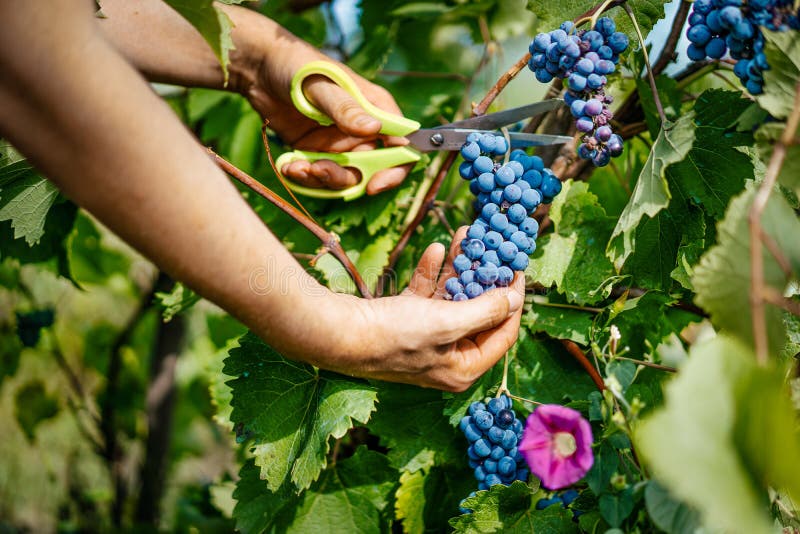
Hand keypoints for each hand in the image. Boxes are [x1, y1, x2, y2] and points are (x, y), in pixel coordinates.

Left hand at [240, 30, 412, 194]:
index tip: (374, 184)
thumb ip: (346, 109)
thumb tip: (375, 128)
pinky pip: (319, 176)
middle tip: (319, 171)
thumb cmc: (297, 66)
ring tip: (297, 168)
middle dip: (347, 178)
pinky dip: (305, 177)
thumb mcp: (322, 86)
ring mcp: (340, 144)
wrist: (259, 68)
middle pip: (372, 170)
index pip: (402, 145)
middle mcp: (363, 131)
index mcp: (375, 109)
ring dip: (322, 179)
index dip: (395, 169)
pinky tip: (288, 166)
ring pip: (344, 177)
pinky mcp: (317, 153)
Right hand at [315, 228, 525, 391]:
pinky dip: (431, 274)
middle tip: (494, 248)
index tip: (517, 270)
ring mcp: (426, 338)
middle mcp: (448, 356)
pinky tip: (434, 250)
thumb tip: (514, 299)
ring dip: (459, 268)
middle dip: (484, 277)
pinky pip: (427, 295)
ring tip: (467, 236)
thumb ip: (485, 310)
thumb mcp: (448, 323)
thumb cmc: (394, 336)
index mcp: (464, 368)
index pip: (503, 334)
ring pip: (452, 298)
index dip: (513, 301)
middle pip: (478, 312)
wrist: (338, 333)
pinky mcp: (406, 321)